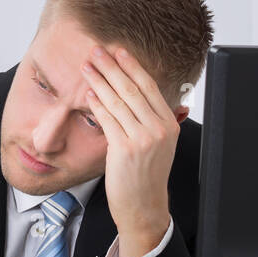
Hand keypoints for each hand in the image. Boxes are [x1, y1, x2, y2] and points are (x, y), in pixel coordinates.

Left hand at [80, 45, 178, 256]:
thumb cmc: (146, 174)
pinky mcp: (125, 149)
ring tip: (87, 67)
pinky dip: (97, 103)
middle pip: (132, 89)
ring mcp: (143, 139)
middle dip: (112, 67)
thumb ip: (153, 119)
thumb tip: (143, 94)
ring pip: (118, 101)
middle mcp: (160, 129)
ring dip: (100, 81)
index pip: (149, 87)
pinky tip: (88, 93)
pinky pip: (108, 119)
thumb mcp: (159, 144)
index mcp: (170, 124)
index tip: (119, 51)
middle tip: (97, 51)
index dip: (132, 66)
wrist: (143, 205)